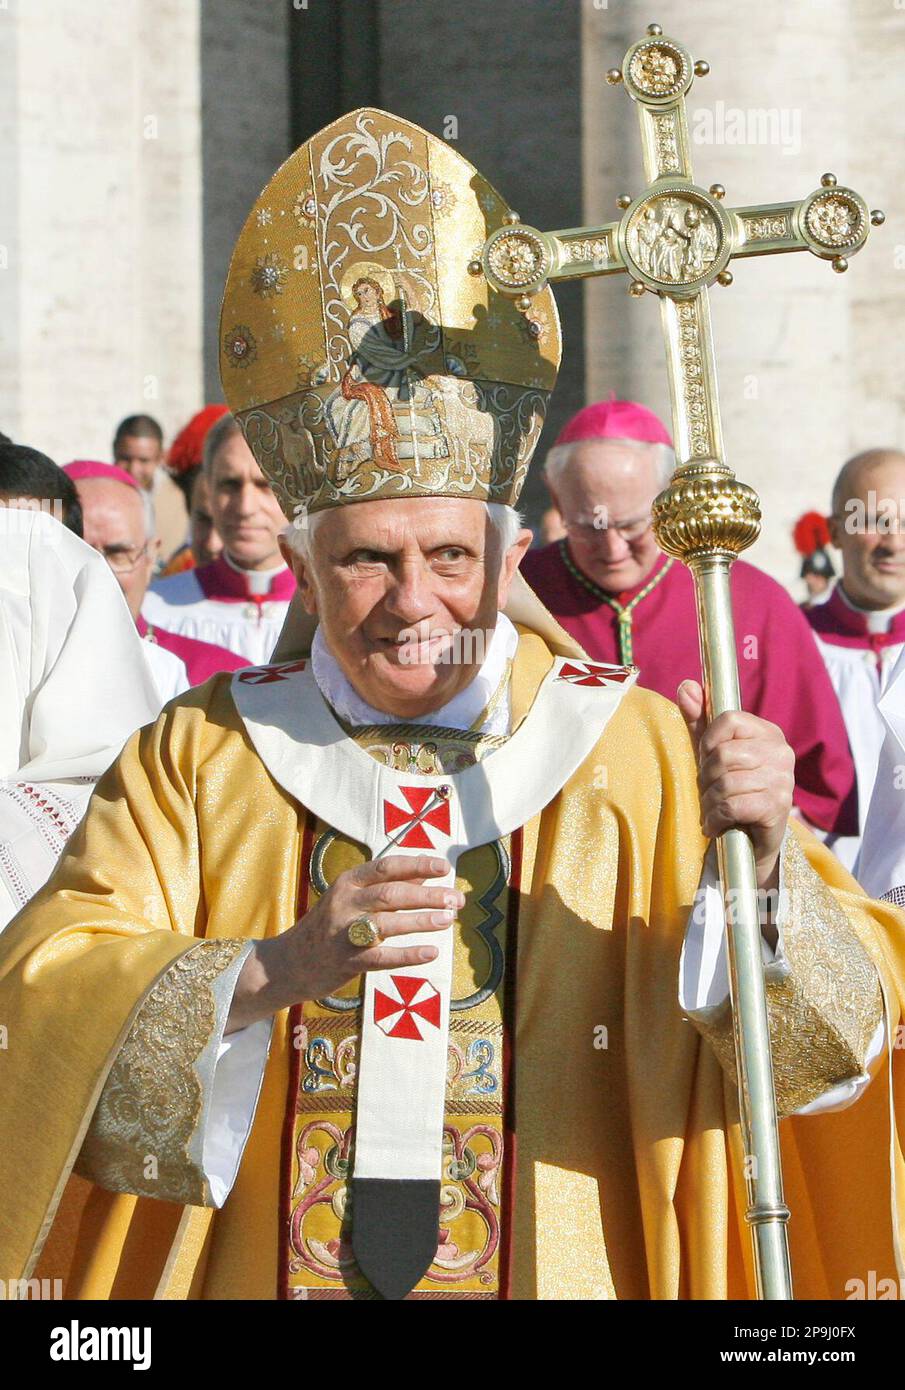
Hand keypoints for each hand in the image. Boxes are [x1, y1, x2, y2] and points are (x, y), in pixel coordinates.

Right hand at [226, 854, 461, 1032]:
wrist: (289, 963)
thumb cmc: (329, 926)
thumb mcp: (350, 898)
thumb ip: (385, 885)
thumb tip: (424, 875)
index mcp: (348, 883)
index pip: (386, 867)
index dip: (417, 865)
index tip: (444, 868)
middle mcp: (344, 903)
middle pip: (391, 894)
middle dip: (427, 895)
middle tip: (456, 899)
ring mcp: (343, 933)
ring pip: (388, 923)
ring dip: (421, 921)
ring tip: (448, 920)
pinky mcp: (346, 961)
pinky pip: (382, 957)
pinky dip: (408, 955)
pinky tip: (431, 953)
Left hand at [676, 679, 793, 890]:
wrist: (752, 842)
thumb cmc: (731, 791)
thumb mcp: (711, 754)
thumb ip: (699, 720)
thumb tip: (686, 685)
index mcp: (768, 733)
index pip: (729, 720)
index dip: (708, 741)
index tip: (705, 759)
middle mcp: (781, 753)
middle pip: (723, 754)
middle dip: (705, 778)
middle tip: (709, 793)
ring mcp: (783, 780)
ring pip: (725, 782)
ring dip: (709, 802)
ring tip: (712, 811)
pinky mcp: (778, 807)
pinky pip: (733, 805)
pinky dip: (716, 818)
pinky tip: (717, 825)